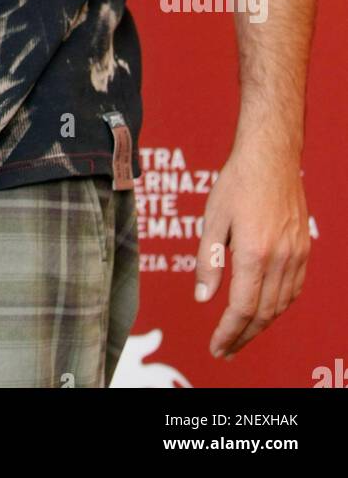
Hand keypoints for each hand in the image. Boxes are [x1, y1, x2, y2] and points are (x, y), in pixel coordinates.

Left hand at [194, 146, 310, 359]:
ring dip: (261, 324)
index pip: (242, 308)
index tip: (216, 347)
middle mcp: (279, 258)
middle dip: (243, 336)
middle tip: (225, 350)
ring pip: (281, 305)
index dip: (228, 333)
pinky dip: (278, 306)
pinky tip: (264, 308)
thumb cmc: (237, 183)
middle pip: (263, 313)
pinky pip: (293, 289)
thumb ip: (209, 261)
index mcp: (254, 253)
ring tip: (240, 333)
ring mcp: (296, 254)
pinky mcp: (303, 249)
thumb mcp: (213, 219)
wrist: (271, 157)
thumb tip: (203, 298)